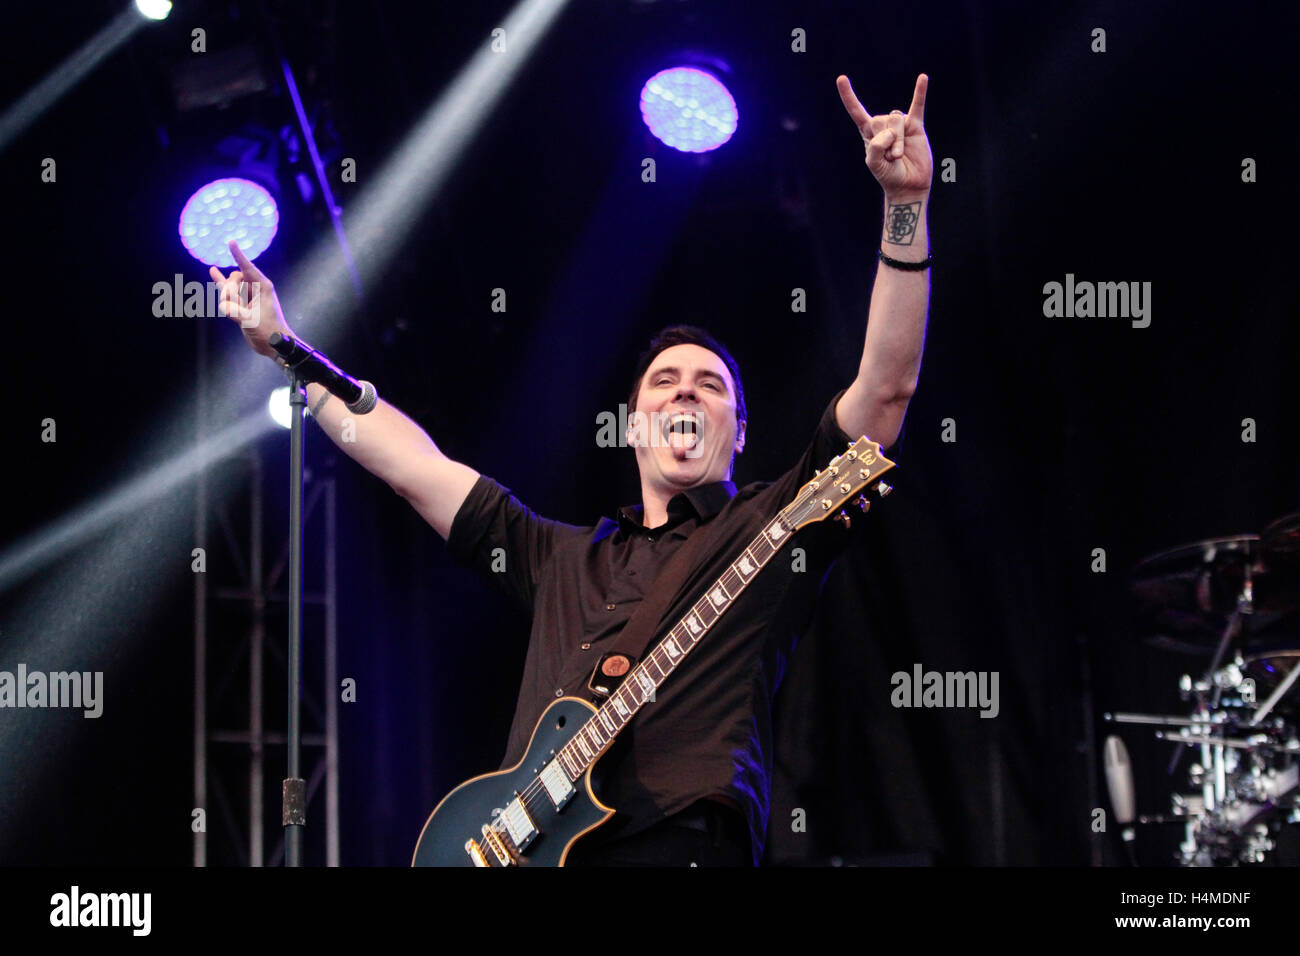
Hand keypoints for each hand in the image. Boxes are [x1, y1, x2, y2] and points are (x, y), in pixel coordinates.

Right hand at [209, 240, 294, 358]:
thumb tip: (223, 306)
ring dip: (227, 297)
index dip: (238, 255)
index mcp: (263, 287)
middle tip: (234, 308)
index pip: (247, 267)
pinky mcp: (241, 302)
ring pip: (229, 286)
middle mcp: (256, 288)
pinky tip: (212, 270)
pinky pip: (228, 289)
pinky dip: (220, 281)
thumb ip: (236, 313)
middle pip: (234, 278)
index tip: (231, 242)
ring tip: (236, 311)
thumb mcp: (252, 322)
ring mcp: (248, 294)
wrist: (274, 344)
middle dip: (230, 291)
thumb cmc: (269, 332)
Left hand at [836, 73, 931, 197]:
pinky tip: (923, 78)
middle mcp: (883, 125)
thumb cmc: (888, 175)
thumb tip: (890, 131)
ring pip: (896, 119)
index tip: (841, 79)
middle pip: (880, 119)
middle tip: (889, 158)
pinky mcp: (916, 125)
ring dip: (898, 142)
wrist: (908, 185)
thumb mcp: (874, 164)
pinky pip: (918, 105)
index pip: (856, 111)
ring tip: (899, 156)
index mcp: (868, 132)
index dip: (849, 96)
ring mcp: (900, 124)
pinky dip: (920, 92)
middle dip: (885, 141)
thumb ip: (876, 146)